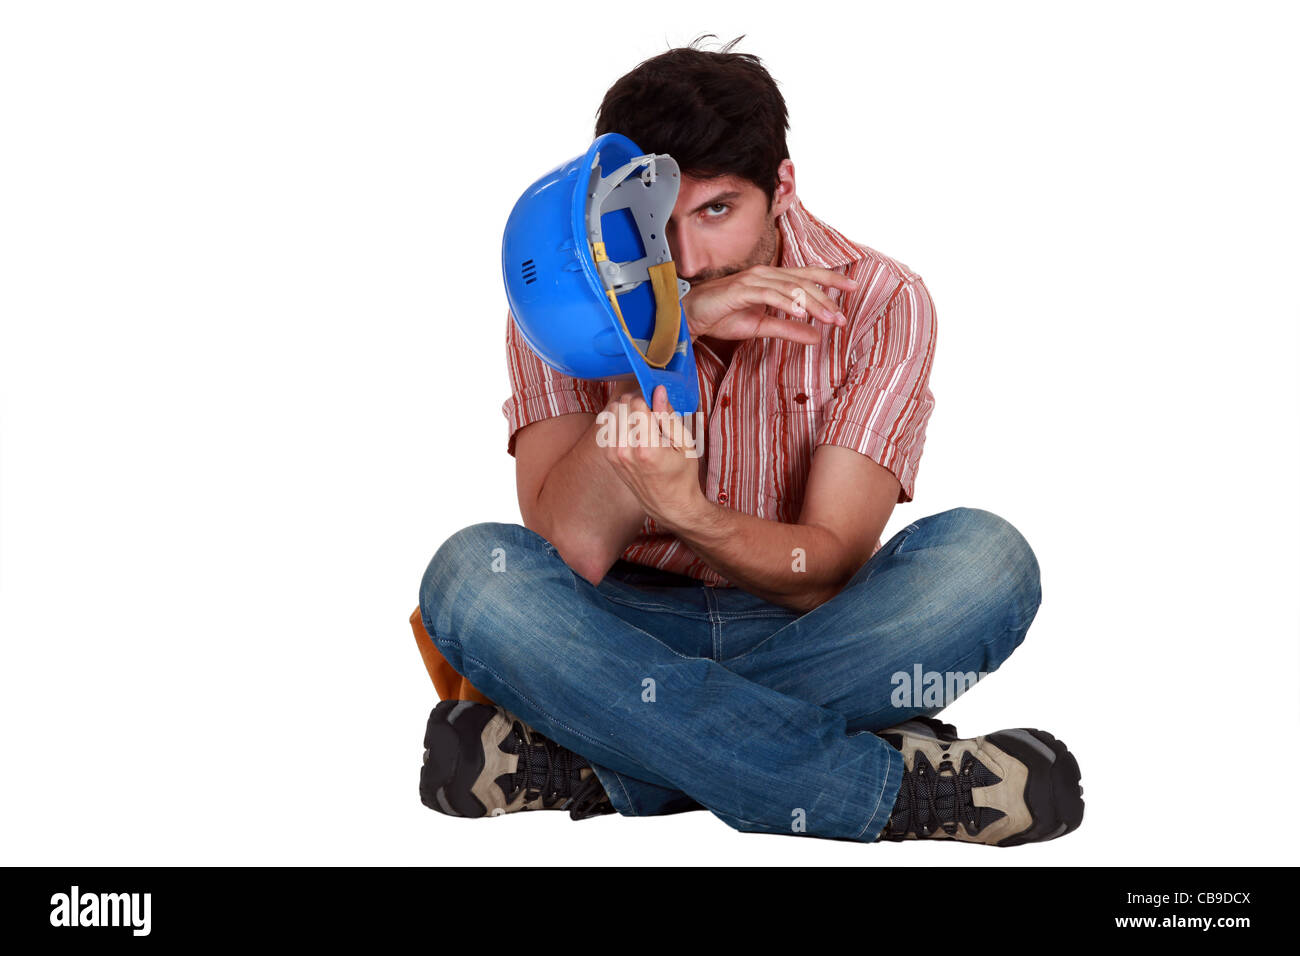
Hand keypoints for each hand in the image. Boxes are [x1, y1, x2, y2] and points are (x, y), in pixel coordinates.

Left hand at [600, 386, 706, 530]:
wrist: (670, 505)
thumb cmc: (682, 475)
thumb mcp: (685, 444)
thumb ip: (669, 416)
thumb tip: (658, 390)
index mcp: (646, 448)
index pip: (637, 402)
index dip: (649, 397)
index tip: (659, 404)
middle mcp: (625, 451)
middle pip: (622, 404)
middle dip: (637, 402)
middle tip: (653, 413)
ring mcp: (613, 455)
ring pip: (612, 412)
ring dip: (627, 410)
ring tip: (643, 423)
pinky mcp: (609, 456)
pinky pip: (607, 425)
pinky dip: (619, 422)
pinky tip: (634, 431)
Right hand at [681, 265, 858, 345]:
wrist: (690, 317)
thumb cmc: (722, 317)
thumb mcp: (760, 327)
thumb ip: (787, 329)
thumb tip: (815, 336)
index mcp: (771, 280)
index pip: (807, 276)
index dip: (830, 281)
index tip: (853, 288)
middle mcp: (765, 275)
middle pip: (804, 281)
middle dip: (827, 297)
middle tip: (843, 316)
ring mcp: (753, 280)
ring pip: (790, 288)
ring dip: (812, 303)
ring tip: (829, 318)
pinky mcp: (741, 289)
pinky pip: (769, 294)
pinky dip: (787, 303)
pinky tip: (801, 313)